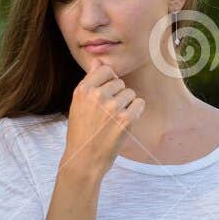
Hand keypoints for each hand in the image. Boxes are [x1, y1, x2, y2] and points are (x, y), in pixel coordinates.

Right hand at [62, 58, 143, 178]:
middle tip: (107, 113)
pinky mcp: (126, 119)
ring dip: (127, 104)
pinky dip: (136, 112)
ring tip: (114, 119)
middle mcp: (97, 96)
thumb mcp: (79, 103)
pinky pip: (139, 103)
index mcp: (83, 90)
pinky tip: (125, 122)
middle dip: (117, 95)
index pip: (105, 70)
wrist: (84, 158)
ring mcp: (112, 107)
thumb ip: (90, 81)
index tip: (105, 95)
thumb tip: (98, 60)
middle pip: (120, 82)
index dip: (109, 81)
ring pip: (130, 93)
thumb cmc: (82, 130)